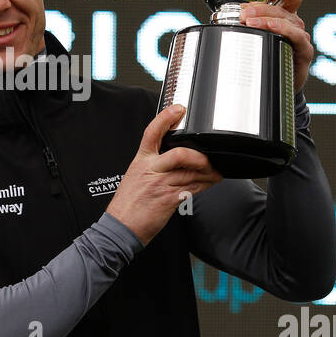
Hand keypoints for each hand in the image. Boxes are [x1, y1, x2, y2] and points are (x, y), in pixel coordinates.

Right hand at [105, 105, 222, 246]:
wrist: (121, 226)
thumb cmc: (127, 204)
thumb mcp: (135, 175)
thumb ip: (154, 165)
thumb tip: (175, 160)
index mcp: (141, 160)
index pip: (153, 132)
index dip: (166, 118)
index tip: (179, 109)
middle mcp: (151, 170)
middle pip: (180, 154)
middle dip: (199, 157)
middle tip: (208, 160)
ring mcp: (160, 185)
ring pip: (190, 173)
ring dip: (208, 174)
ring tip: (214, 174)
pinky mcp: (168, 200)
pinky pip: (191, 190)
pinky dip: (202, 187)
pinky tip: (207, 186)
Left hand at [240, 0, 313, 94]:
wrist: (275, 84)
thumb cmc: (263, 57)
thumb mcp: (252, 37)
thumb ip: (242, 24)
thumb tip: (221, 18)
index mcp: (282, 15)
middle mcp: (293, 23)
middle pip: (284, 7)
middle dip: (262, 6)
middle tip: (244, 12)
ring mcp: (298, 36)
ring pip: (288, 21)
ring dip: (268, 18)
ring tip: (250, 22)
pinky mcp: (303, 51)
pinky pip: (297, 37)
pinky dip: (284, 31)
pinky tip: (272, 30)